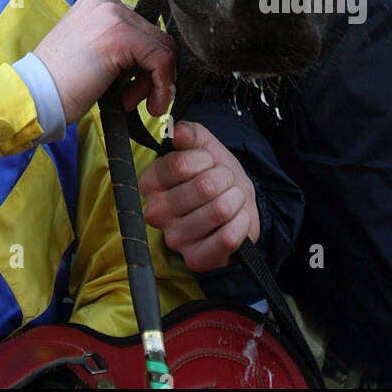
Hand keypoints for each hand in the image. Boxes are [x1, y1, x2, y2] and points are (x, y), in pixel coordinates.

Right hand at [32, 0, 174, 125]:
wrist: (36, 94)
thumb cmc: (60, 81)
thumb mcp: (92, 51)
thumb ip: (119, 46)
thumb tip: (154, 59)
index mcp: (99, 2)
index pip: (142, 28)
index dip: (144, 62)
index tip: (133, 87)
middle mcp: (107, 1)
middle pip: (154, 37)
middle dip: (151, 74)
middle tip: (132, 98)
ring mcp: (114, 15)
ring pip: (162, 48)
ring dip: (157, 82)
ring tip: (132, 101)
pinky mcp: (121, 35)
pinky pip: (161, 59)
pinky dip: (163, 85)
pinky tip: (149, 105)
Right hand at [138, 121, 259, 272]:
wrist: (235, 203)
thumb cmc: (213, 174)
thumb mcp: (203, 146)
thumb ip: (189, 134)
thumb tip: (178, 131)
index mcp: (150, 182)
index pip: (178, 164)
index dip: (204, 158)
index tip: (209, 160)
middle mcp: (156, 212)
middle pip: (203, 187)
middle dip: (225, 178)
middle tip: (225, 181)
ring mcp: (174, 239)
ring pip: (219, 210)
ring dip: (236, 199)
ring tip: (232, 198)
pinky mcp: (196, 260)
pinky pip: (227, 238)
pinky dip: (241, 223)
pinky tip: (238, 218)